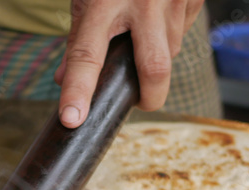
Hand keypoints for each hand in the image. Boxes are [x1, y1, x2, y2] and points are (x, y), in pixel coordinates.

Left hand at [54, 0, 203, 127]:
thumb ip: (78, 38)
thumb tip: (64, 80)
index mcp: (101, 2)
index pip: (86, 55)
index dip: (78, 91)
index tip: (72, 119)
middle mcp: (141, 2)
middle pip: (154, 68)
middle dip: (150, 96)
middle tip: (140, 102)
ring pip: (171, 51)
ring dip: (157, 58)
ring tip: (143, 40)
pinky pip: (183, 31)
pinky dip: (170, 35)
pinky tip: (158, 19)